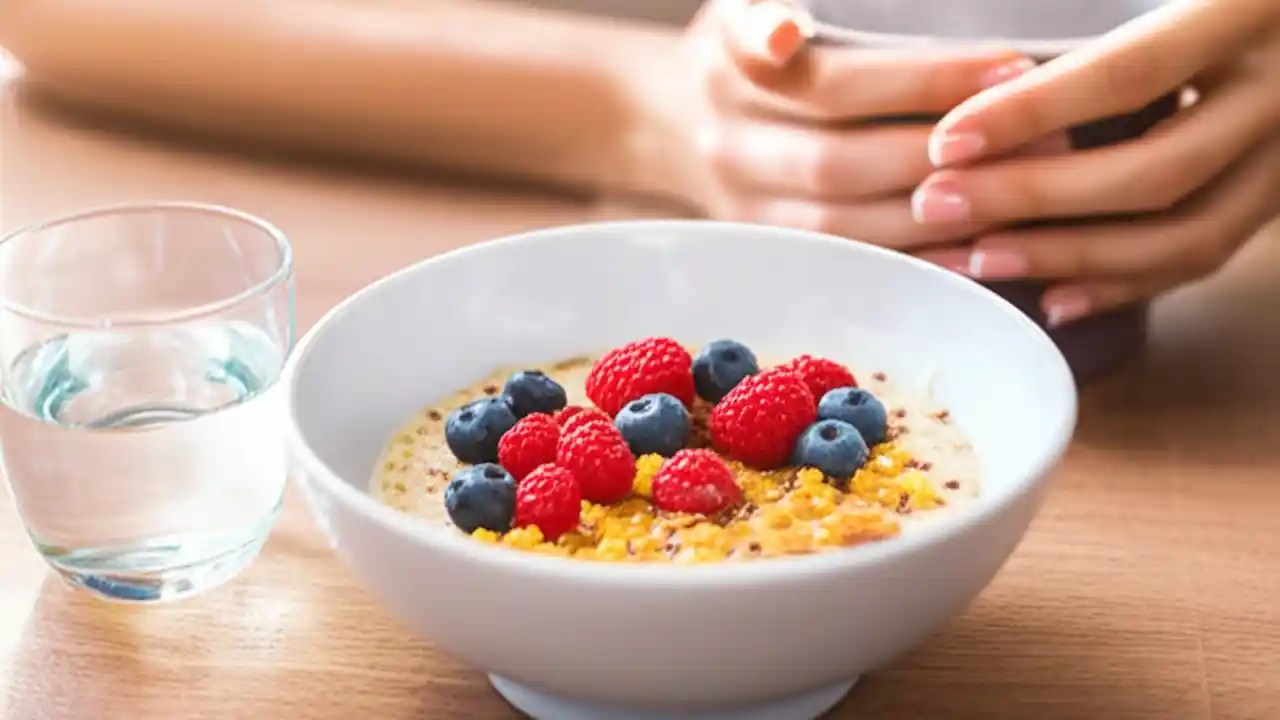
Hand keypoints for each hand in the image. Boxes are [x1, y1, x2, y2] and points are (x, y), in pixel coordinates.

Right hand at [643, 0, 1035, 248]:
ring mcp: (746, 207)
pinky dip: (916, 260)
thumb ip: (767, 13)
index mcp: (727, 72)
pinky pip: (850, 260)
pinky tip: (981, 253)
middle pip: (842, 162)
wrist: (669, 120)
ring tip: (1031, 194)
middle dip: (947, 153)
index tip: (1013, 69)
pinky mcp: (773, 248)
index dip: (921, 82)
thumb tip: (788, 32)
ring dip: (939, 218)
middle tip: (1050, 136)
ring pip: (845, 224)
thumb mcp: (744, 3)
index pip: (833, 83)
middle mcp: (730, 146)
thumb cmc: (746, 46)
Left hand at [914, 0, 1279, 325]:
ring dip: (1072, 257)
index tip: (945, 142)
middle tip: (937, 205)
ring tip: (979, 259)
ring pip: (1186, 235)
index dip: (1032, 113)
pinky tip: (1053, 297)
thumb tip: (974, 111)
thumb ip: (1103, 51)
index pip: (1129, 72)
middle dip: (1033, 197)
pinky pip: (1204, 259)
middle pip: (1155, 171)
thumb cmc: (1216, 4)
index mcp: (1249, 14)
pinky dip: (1123, 284)